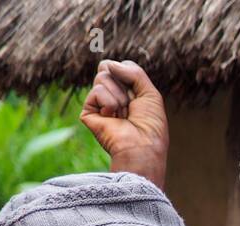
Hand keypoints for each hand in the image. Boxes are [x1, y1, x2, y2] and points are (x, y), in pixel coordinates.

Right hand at [80, 59, 169, 187]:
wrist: (142, 146)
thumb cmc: (150, 125)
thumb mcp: (150, 93)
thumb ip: (133, 72)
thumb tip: (108, 64)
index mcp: (127, 91)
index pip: (121, 66)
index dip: (131, 75)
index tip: (139, 96)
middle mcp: (111, 95)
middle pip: (108, 67)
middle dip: (123, 84)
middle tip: (130, 105)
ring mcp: (99, 103)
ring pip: (102, 76)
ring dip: (119, 96)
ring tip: (123, 114)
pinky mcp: (88, 111)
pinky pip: (96, 91)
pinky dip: (109, 102)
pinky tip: (112, 117)